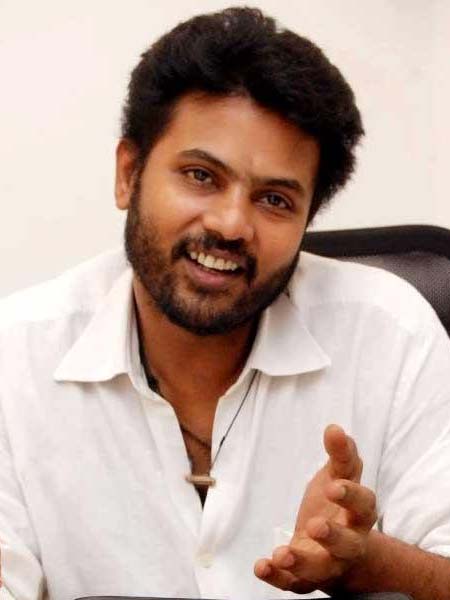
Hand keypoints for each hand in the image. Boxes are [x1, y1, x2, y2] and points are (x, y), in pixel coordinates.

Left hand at [254, 424, 376, 593]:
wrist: (339, 551)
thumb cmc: (337, 506)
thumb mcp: (340, 476)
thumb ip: (340, 455)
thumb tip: (334, 428)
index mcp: (359, 514)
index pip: (364, 505)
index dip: (352, 495)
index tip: (334, 486)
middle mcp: (349, 543)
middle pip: (348, 545)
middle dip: (333, 536)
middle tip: (315, 524)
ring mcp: (327, 564)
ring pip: (321, 571)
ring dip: (301, 563)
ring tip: (282, 554)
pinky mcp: (306, 578)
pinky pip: (294, 584)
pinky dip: (277, 578)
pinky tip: (261, 565)